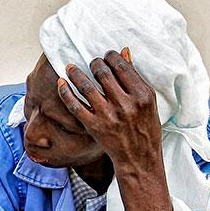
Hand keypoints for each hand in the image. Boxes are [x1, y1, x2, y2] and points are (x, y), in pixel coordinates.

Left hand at [56, 49, 161, 170]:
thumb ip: (135, 78)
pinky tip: (61, 83)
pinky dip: (65, 92)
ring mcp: (107, 115)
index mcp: (141, 95)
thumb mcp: (148, 102)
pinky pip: (74, 105)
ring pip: (86, 86)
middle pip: (102, 72)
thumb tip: (125, 52)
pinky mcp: (94, 126)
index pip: (121, 66)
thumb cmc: (146, 128)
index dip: (110, 56)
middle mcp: (125, 104)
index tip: (106, 55)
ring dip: (75, 73)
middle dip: (94, 63)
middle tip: (91, 62)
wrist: (139, 158)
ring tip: (70, 68)